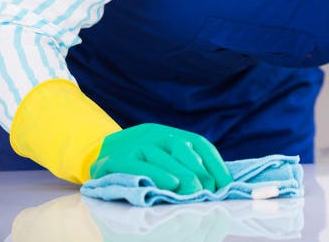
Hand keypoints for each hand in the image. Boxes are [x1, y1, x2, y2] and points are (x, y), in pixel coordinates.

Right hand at [89, 123, 232, 194]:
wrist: (101, 153)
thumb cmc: (142, 163)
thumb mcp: (166, 158)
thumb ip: (189, 167)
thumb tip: (218, 187)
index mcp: (173, 135)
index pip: (201, 145)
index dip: (216, 164)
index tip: (227, 186)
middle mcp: (158, 135)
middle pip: (185, 150)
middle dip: (200, 173)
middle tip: (209, 194)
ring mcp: (137, 145)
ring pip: (164, 156)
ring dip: (182, 175)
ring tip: (195, 192)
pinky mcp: (117, 159)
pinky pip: (140, 165)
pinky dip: (157, 174)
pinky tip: (171, 185)